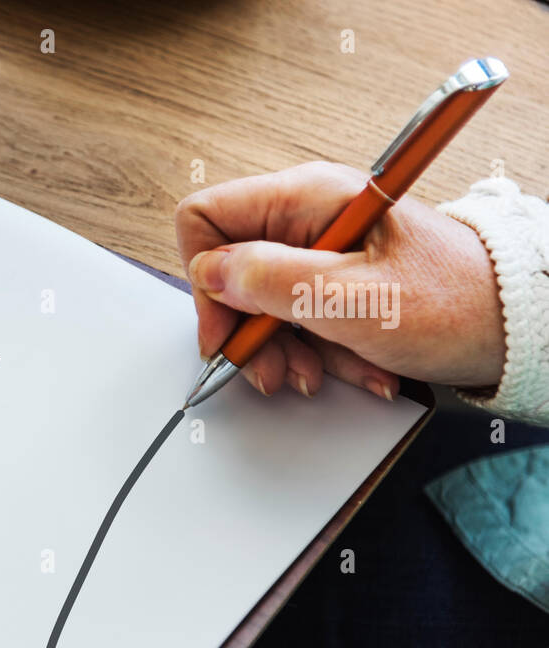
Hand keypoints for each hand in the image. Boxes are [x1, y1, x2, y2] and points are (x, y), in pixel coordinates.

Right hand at [175, 161, 506, 398]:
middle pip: (232, 272)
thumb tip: (212, 274)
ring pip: (263, 305)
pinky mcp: (336, 280)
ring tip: (324, 372)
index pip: (206, 219)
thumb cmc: (456, 303)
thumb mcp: (354, 300)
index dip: (206, 279)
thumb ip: (273, 282)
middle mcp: (307, 217)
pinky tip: (354, 367)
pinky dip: (320, 352)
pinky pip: (299, 320)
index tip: (228, 330)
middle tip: (276, 368)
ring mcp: (321, 250)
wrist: (518, 324)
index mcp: (307, 199)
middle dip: (250, 331)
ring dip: (288, 351)